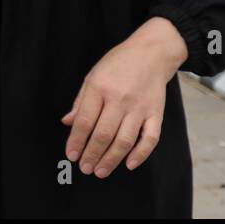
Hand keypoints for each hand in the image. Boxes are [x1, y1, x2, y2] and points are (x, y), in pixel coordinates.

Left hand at [61, 17, 187, 177]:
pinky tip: (129, 164)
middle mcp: (119, 99)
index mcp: (99, 87)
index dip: (76, 141)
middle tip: (85, 168)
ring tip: (100, 171)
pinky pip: (150, 138)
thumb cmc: (118, 64)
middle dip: (92, 154)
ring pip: (124, 140)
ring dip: (111, 159)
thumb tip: (67, 123)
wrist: (151, 52)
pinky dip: (140, 154)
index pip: (84, 121)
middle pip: (103, 133)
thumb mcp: (92, 75)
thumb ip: (80, 101)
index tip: (71, 155)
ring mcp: (140, 107)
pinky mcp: (157, 113)